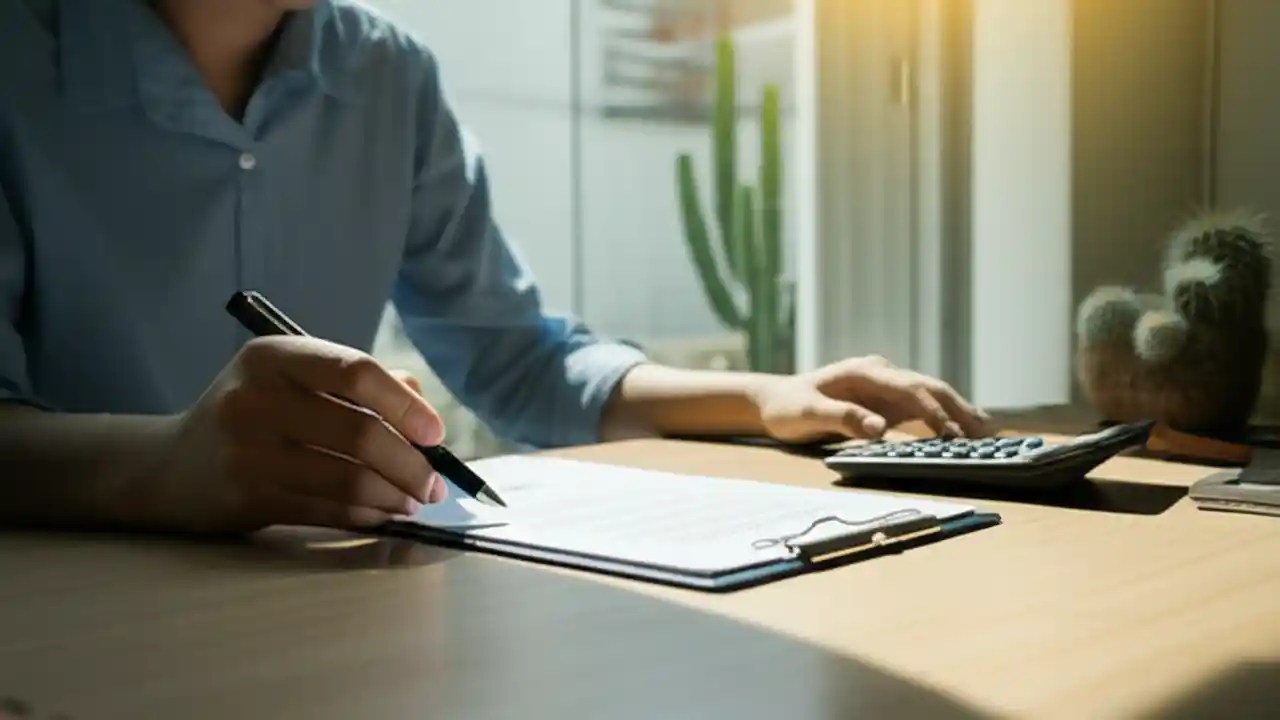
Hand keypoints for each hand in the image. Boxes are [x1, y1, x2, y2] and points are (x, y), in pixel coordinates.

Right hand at [139, 337, 447, 532]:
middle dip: (411, 464)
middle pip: (360, 433)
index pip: (356, 372)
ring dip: (394, 496)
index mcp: (274, 357)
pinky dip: (366, 516)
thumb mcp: (291, 381)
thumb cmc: (253, 416)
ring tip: (413, 501)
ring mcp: (248, 450)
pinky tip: (382, 514)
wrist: (170, 466)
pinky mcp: (247, 496)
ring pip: (348, 478)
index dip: (405, 405)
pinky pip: (327, 509)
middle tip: (434, 484)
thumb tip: (422, 404)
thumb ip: (355, 383)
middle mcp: (256, 398)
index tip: (435, 434)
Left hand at [751, 355, 990, 442]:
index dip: (933, 412)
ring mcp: (885, 387)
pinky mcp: (885, 402)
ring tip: (987, 432)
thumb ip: (841, 419)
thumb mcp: (805, 414)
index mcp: (864, 372)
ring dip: (958, 412)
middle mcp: (880, 374)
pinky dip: (944, 418)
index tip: (953, 433)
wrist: (774, 400)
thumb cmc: (786, 407)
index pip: (909, 389)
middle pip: (928, 387)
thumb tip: (879, 430)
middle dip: (959, 408)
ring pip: (930, 396)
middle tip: (987, 431)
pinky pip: (921, 408)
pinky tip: (962, 431)